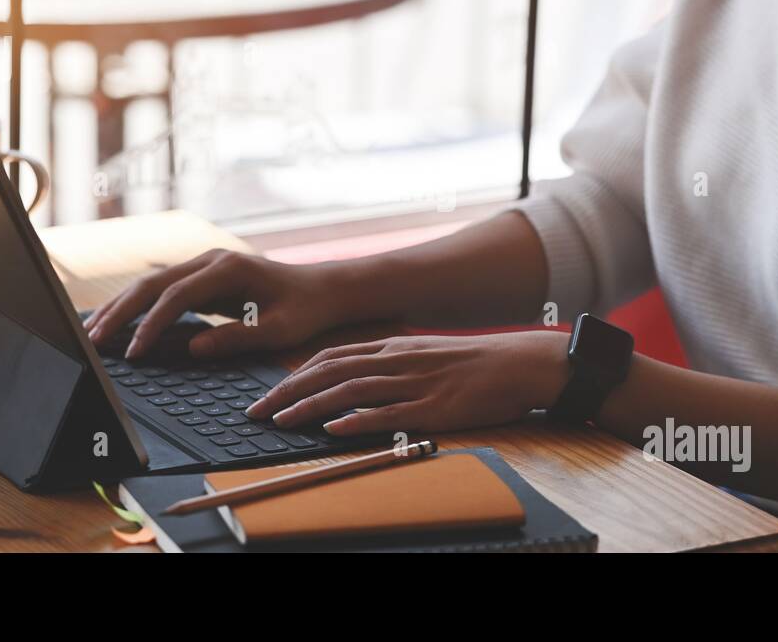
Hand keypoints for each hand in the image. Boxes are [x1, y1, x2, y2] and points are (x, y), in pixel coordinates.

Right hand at [84, 249, 355, 358]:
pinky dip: (135, 306)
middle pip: (153, 284)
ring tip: (94, 334)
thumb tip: (194, 348)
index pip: (177, 297)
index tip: (134, 352)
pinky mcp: (200, 277)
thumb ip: (239, 338)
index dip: (151, 324)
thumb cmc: (304, 310)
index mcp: (229, 270)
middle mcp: (210, 261)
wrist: (321, 288)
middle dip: (121, 312)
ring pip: (150, 284)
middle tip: (94, 342)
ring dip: (121, 307)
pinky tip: (115, 323)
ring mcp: (203, 265)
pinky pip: (160, 290)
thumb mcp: (279, 330)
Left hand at [245, 330, 571, 436]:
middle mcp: (397, 360)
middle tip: (257, 412)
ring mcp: (415, 383)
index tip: (268, 393)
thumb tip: (355, 381)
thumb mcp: (425, 354)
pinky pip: (389, 414)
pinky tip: (333, 429)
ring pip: (351, 392)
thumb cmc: (474, 362)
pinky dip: (357, 421)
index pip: (331, 357)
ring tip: (281, 421)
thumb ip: (390, 365)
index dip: (295, 375)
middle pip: (330, 372)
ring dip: (311, 406)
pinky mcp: (435, 407)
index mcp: (393, 347)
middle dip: (288, 392)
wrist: (520, 363)